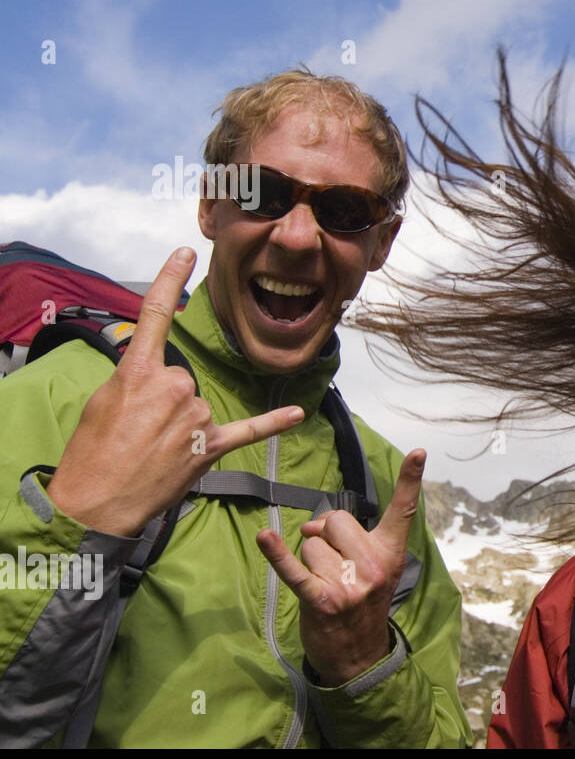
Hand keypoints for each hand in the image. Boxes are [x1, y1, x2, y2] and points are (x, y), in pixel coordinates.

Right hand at [46, 248, 305, 536]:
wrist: (96, 504)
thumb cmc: (92, 453)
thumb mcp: (102, 401)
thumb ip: (134, 379)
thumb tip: (153, 377)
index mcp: (139, 372)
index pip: (157, 315)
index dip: (171, 280)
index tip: (186, 254)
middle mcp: (174, 387)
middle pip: (180, 379)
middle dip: (161, 403)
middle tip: (135, 432)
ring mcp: (195, 416)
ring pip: (197, 406)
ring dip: (178, 426)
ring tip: (149, 450)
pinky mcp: (210, 445)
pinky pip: (249, 428)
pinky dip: (273, 421)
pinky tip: (297, 414)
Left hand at [256, 448, 425, 686]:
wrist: (358, 655)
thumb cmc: (363, 602)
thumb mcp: (374, 569)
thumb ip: (352, 538)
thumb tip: (312, 524)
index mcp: (390, 553)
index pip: (403, 510)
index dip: (411, 480)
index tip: (419, 451)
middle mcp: (373, 566)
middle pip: (335, 520)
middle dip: (325, 534)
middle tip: (334, 562)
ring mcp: (348, 584)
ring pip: (311, 544)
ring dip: (309, 559)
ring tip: (323, 582)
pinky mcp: (321, 600)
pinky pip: (294, 569)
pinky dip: (276, 554)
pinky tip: (264, 539)